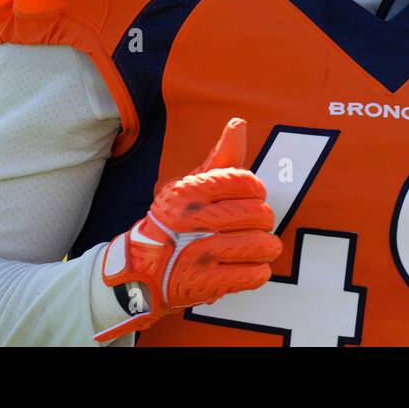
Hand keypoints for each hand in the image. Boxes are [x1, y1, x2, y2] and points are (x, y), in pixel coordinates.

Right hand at [93, 118, 280, 341]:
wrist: (142, 269)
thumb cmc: (174, 221)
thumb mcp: (190, 186)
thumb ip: (221, 157)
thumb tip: (239, 123)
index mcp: (192, 190)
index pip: (248, 182)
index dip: (256, 192)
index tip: (248, 199)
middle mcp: (194, 219)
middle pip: (261, 214)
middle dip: (263, 222)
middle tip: (253, 227)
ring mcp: (200, 253)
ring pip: (263, 245)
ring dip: (266, 249)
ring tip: (256, 249)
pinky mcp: (206, 284)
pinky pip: (255, 274)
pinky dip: (258, 272)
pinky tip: (248, 267)